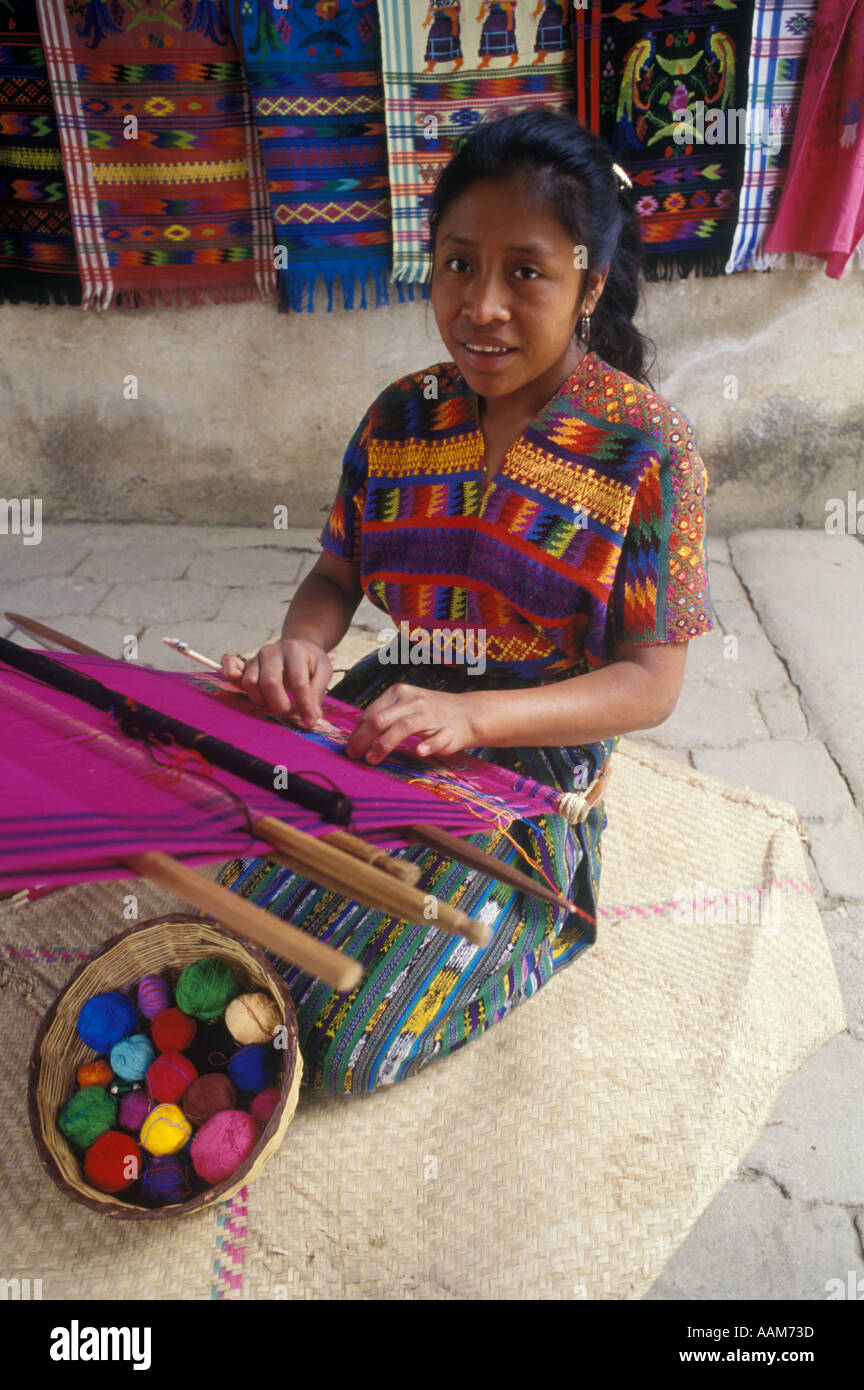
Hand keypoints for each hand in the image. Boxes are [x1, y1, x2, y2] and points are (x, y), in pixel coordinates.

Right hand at [220, 638, 332, 726]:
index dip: (304, 705)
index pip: (298, 682)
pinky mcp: (246, 663)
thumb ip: (317, 693)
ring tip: (274, 702)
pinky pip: (231, 668)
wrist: (298, 644)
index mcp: (294, 652)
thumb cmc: (311, 660)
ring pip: (250, 682)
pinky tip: (244, 688)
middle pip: (269, 683)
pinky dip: (230, 676)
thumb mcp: (323, 670)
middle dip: (279, 704)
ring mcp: (256, 657)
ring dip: (261, 700)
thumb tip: (312, 718)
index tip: (310, 721)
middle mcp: (272, 652)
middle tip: (289, 712)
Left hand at [345, 684, 475, 763]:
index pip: (371, 713)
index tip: (349, 748)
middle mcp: (413, 701)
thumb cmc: (428, 713)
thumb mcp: (404, 706)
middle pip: (381, 719)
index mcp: (399, 693)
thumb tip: (356, 734)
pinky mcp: (448, 730)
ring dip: (384, 744)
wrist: (467, 713)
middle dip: (363, 738)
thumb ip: (383, 716)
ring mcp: (431, 715)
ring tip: (372, 759)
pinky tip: (419, 752)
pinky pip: (437, 738)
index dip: (357, 732)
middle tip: (353, 755)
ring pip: (404, 727)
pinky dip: (428, 745)